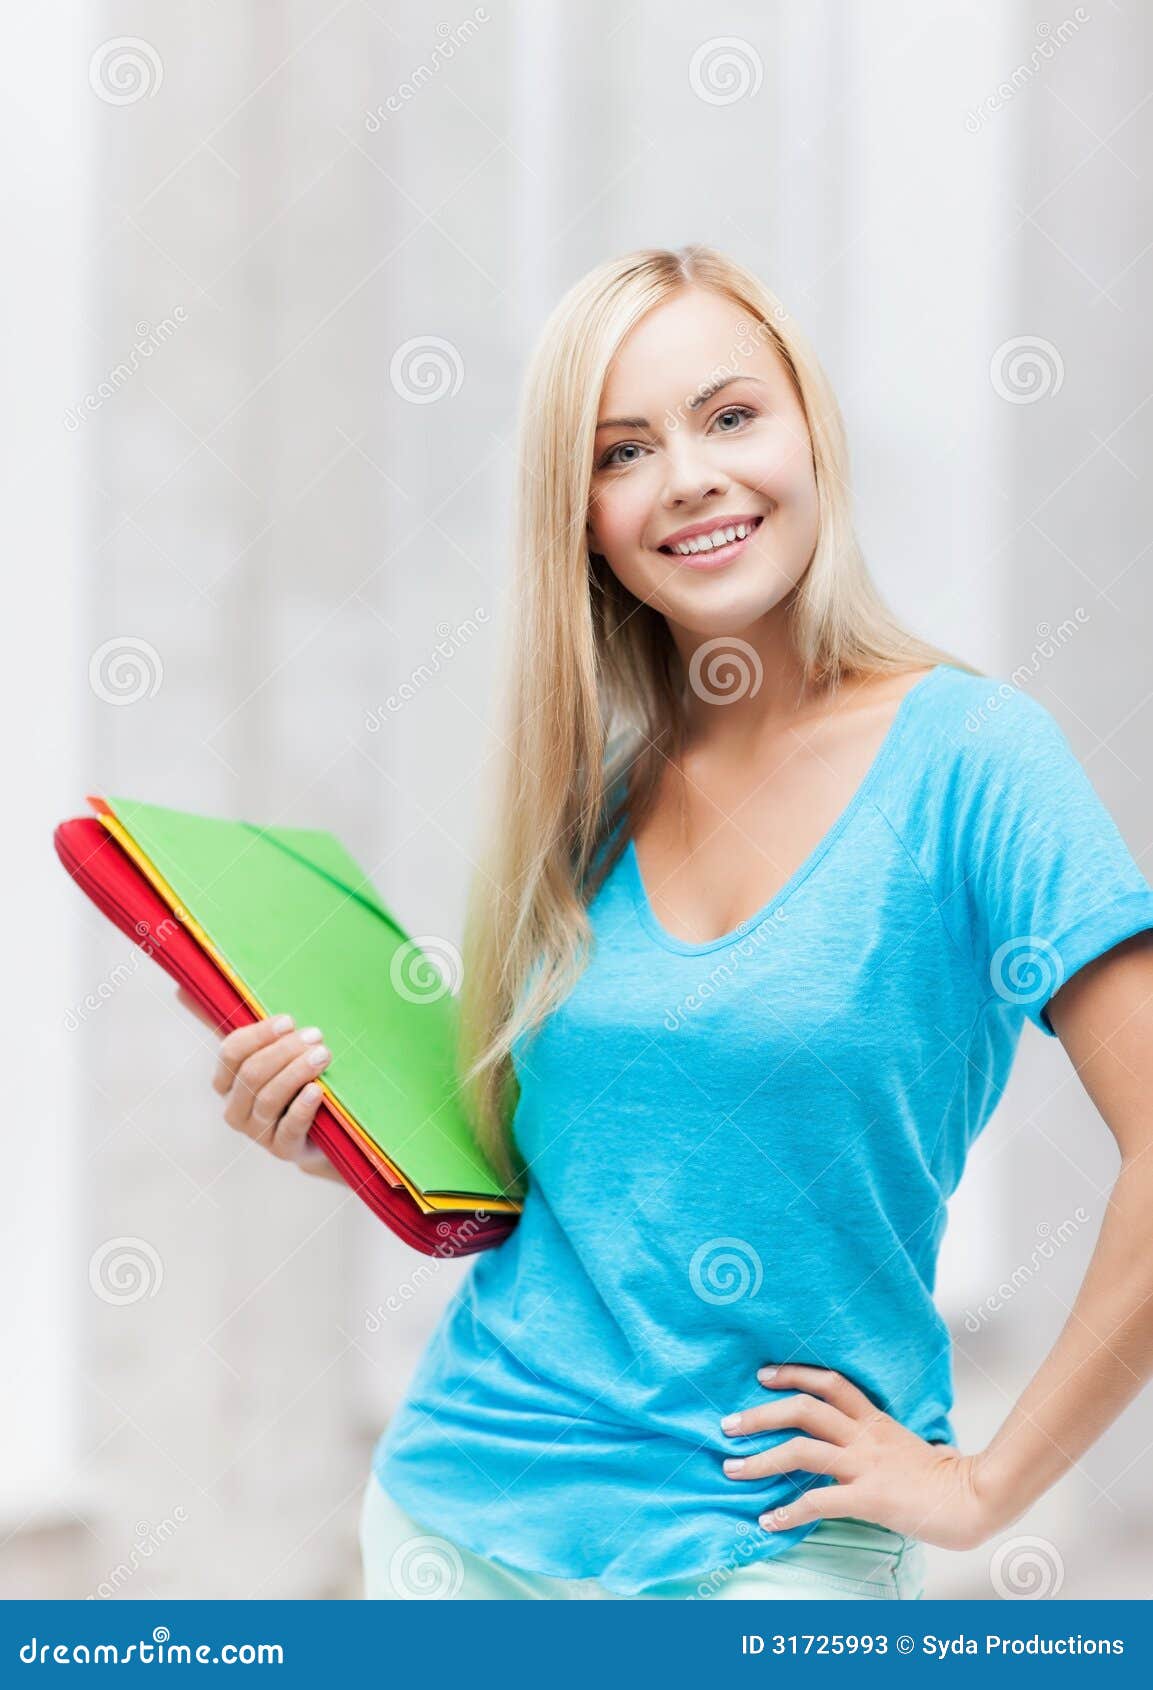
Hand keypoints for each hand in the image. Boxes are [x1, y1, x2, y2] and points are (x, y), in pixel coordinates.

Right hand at [175, 987, 336, 1178]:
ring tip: (323, 1054)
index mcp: (226, 1082)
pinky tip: (317, 1090)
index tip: (288, 1021)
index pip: (231, 1054)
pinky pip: (288, 1128)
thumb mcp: (263, 1050)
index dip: (259, 1035)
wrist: (323, 1127)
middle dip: (284, 1051)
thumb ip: (228, 1023)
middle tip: (316, 1036)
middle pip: (252, 1075)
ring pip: (269, 1098)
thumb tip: (180, 989)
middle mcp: (236, 1110)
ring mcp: (258, 1134)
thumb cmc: (288, 1079)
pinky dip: (302, 1107)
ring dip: (297, 1072)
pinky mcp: (283, 1150)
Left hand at [720, 1362, 999, 1551]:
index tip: (763, 1374)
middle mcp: (865, 1436)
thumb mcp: (908, 1447)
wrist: (975, 1499)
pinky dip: (788, 1510)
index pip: (830, 1382)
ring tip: (732, 1469)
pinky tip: (768, 1520)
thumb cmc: (946, 1480)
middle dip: (761, 1413)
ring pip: (801, 1449)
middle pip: (804, 1408)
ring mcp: (866, 1464)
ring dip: (760, 1459)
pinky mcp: (869, 1496)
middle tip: (728, 1424)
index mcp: (876, 1420)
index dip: (794, 1373)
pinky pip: (818, 1501)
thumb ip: (881, 1443)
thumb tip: (859, 1448)